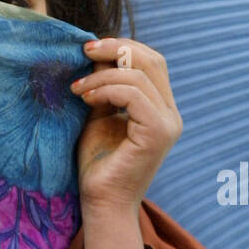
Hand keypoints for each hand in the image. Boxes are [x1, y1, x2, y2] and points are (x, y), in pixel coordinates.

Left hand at [70, 38, 182, 215]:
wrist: (101, 202)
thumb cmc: (98, 162)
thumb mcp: (100, 113)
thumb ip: (105, 85)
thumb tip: (96, 53)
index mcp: (160, 108)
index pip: (151, 61)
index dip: (123, 47)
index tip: (90, 49)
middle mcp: (170, 114)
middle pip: (152, 60)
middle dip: (116, 49)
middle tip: (84, 52)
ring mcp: (168, 124)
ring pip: (139, 76)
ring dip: (102, 75)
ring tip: (77, 88)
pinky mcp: (158, 134)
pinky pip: (134, 95)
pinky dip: (106, 89)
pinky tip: (86, 99)